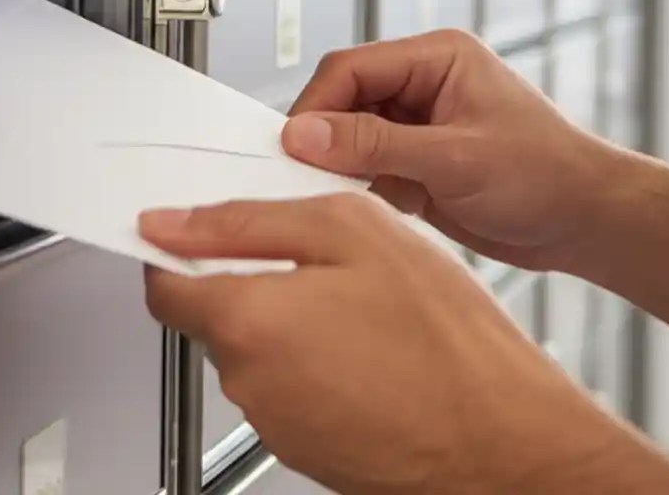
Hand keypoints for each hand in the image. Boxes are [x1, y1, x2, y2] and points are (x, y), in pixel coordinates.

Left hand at [140, 195, 632, 494]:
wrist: (505, 441)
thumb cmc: (446, 340)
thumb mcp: (352, 231)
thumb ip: (247, 220)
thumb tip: (174, 224)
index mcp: (244, 319)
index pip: (163, 284)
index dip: (182, 253)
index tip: (209, 239)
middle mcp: (245, 379)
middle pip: (214, 316)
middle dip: (254, 284)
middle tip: (326, 267)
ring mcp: (273, 421)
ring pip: (256, 354)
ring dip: (291, 326)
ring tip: (363, 315)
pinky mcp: (304, 449)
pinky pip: (289, 391)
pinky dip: (316, 367)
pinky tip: (372, 354)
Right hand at [283, 30, 625, 272]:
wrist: (586, 223)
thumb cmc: (549, 175)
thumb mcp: (455, 159)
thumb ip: (375, 145)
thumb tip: (307, 134)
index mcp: (438, 58)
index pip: (350, 68)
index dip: (317, 106)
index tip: (293, 145)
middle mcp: (424, 86)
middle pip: (342, 99)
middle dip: (323, 137)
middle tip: (305, 173)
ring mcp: (417, 126)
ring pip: (348, 136)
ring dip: (340, 166)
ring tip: (342, 192)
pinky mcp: (414, 164)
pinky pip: (364, 168)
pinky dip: (357, 188)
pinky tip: (370, 206)